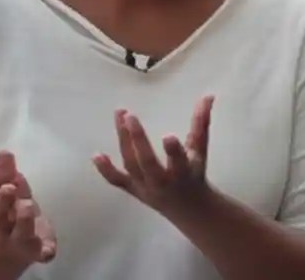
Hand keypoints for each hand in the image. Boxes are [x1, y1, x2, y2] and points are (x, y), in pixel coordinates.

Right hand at [0, 150, 57, 264]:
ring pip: (21, 233)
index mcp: (0, 210)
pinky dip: (45, 252)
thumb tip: (4, 151)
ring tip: (27, 205)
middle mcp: (7, 226)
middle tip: (10, 188)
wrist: (17, 246)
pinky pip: (42, 253)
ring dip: (23, 220)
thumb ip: (7, 174)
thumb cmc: (14, 212)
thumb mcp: (10, 193)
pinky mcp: (40, 250)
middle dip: (3, 201)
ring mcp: (23, 239)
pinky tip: (49, 252)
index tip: (3, 174)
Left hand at [93, 95, 215, 217]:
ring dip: (124, 141)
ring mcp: (144, 187)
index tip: (168, 135)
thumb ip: (201, 123)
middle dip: (138, 141)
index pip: (179, 162)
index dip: (174, 151)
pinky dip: (105, 170)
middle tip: (130, 116)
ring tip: (121, 116)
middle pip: (147, 163)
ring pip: (131, 165)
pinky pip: (117, 181)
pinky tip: (96, 155)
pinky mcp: (133, 190)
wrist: (187, 209)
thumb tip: (207, 96)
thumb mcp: (200, 151)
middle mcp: (162, 182)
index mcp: (184, 173)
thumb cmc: (194, 174)